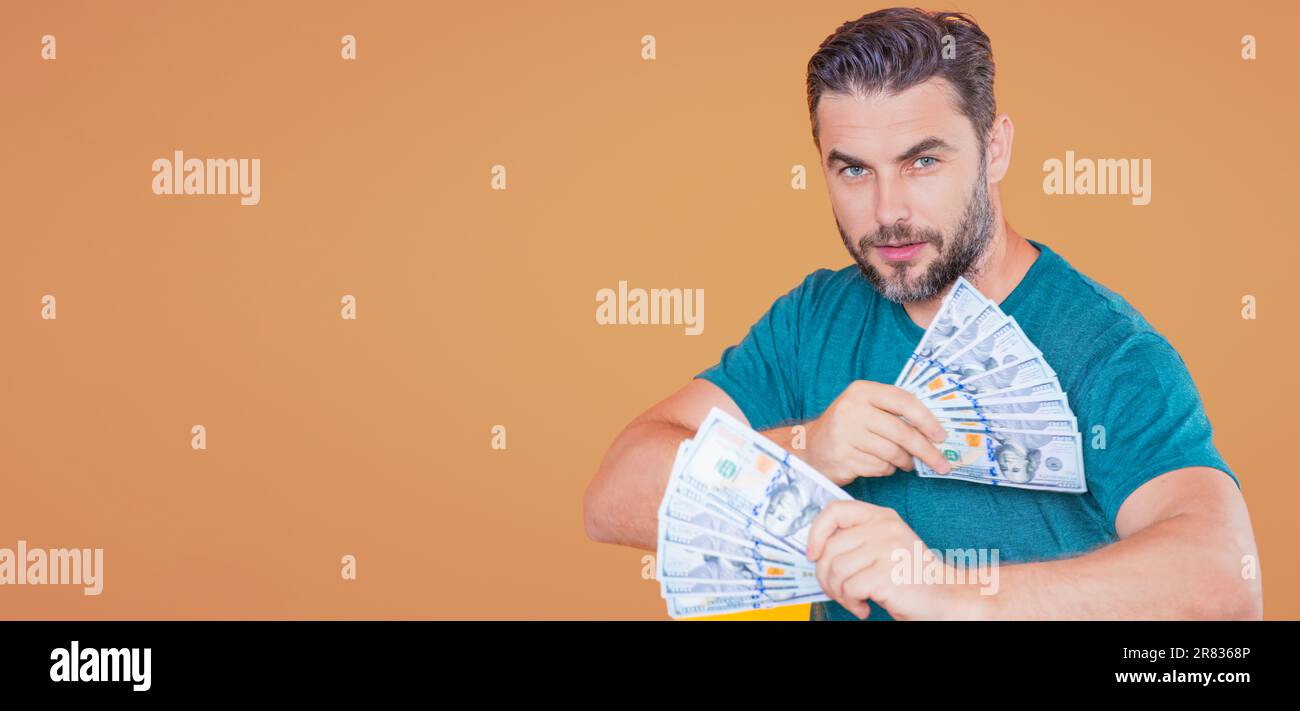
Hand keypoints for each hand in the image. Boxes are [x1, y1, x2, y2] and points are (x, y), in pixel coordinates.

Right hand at [802, 380, 951, 486]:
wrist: (809, 447)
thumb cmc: (847, 427)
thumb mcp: (865, 407)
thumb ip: (894, 412)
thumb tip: (934, 431)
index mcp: (862, 391)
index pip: (903, 401)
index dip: (927, 419)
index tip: (942, 436)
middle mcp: (852, 409)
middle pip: (902, 432)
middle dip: (926, 450)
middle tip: (941, 463)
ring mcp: (845, 434)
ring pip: (893, 453)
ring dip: (904, 462)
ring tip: (905, 462)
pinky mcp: (843, 457)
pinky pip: (879, 467)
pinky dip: (886, 470)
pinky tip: (881, 465)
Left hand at [805, 500, 989, 619]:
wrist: (947, 596)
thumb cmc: (910, 575)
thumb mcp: (884, 546)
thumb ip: (856, 540)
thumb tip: (815, 551)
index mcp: (881, 516)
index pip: (835, 509)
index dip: (816, 532)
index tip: (812, 554)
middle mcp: (883, 527)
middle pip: (830, 547)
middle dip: (825, 576)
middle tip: (837, 591)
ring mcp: (886, 549)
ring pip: (836, 569)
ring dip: (839, 593)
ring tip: (854, 600)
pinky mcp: (886, 574)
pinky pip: (849, 588)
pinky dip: (852, 603)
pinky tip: (865, 607)